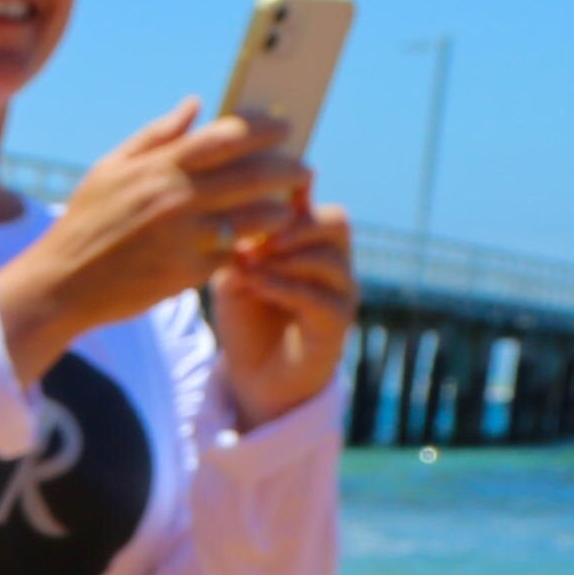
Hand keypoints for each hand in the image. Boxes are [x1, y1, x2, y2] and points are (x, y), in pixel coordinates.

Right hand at [0, 99, 314, 382]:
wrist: (62, 285)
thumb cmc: (85, 223)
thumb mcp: (109, 170)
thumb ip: (155, 136)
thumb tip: (195, 104)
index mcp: (161, 167)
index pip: (230, 135)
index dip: (266, 127)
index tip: (284, 128)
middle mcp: (178, 198)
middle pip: (257, 174)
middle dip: (290, 169)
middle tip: (303, 169)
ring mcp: (186, 237)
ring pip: (258, 217)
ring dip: (280, 210)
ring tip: (285, 207)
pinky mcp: (189, 272)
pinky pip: (234, 253)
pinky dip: (250, 247)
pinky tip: (256, 243)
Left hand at [206, 196, 359, 426]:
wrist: (256, 377)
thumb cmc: (246, 322)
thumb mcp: (232, 280)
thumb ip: (239, 252)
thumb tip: (246, 228)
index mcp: (311, 245)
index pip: (315, 206)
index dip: (292, 197)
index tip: (256, 201)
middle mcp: (334, 263)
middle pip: (336, 221)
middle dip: (295, 226)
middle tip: (257, 240)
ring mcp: (341, 292)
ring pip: (329, 258)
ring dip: (286, 259)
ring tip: (251, 267)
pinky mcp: (337, 323)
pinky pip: (319, 297)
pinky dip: (285, 287)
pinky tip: (256, 285)